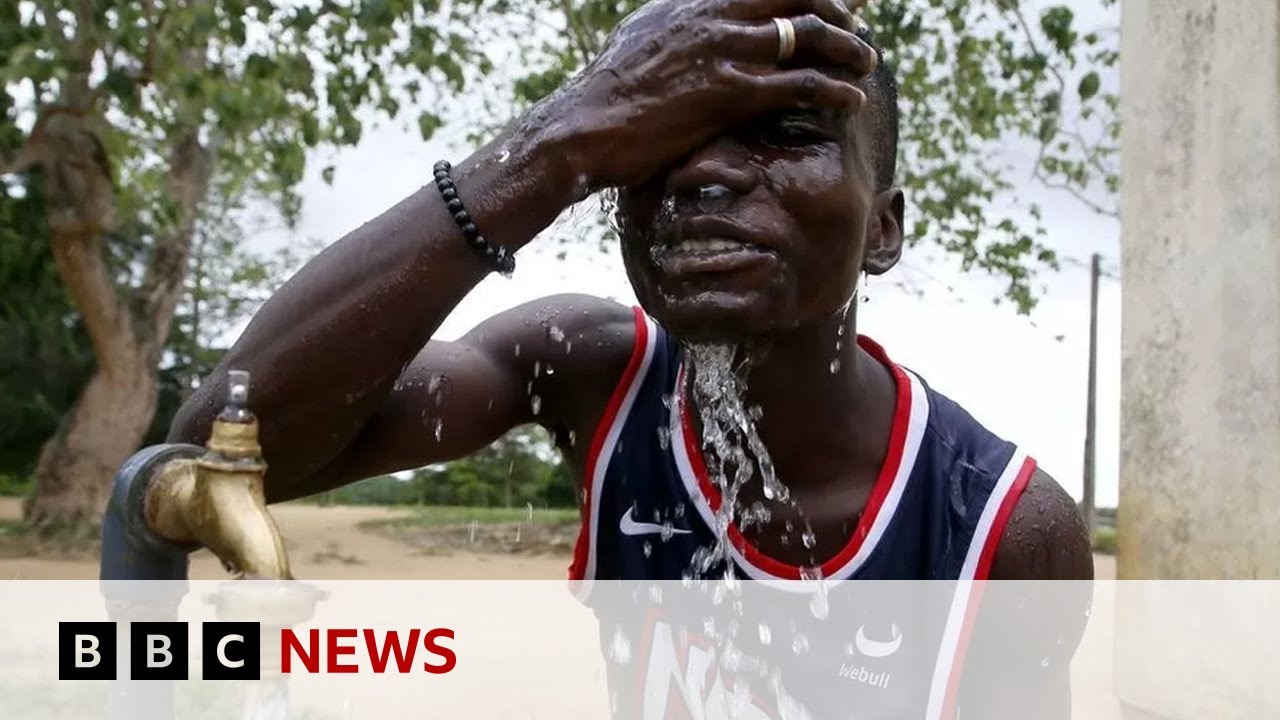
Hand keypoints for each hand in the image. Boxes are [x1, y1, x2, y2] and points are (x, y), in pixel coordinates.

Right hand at [539, 0, 878, 192]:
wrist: (582, 128)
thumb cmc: (606, 97)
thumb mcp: (639, 43)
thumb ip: (674, 30)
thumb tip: (684, 28)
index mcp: (693, 0)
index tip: (828, 4)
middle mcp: (713, 13)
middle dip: (836, 10)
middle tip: (857, 29)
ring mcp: (724, 49)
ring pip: (809, 34)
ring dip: (848, 47)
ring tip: (866, 62)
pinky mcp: (730, 91)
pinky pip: (801, 83)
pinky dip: (834, 88)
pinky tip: (851, 99)